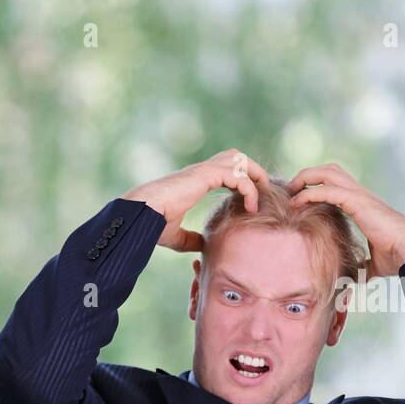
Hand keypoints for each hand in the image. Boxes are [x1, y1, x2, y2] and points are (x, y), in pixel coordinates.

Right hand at [123, 148, 270, 252]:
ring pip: (240, 160)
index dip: (241, 179)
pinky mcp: (205, 175)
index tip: (250, 201)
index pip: (225, 169)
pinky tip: (251, 206)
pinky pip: (238, 176)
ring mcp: (203, 170)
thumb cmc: (152, 223)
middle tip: (263, 191)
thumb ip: (189, 239)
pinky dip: (249, 189)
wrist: (140, 214)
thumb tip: (201, 246)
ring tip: (261, 196)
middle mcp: (200, 171)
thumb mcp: (175, 235)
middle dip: (253, 170)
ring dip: (255, 175)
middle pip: (236, 157)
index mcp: (194, 180)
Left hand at [286, 163, 404, 276]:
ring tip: (290, 192)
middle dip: (307, 175)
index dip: (316, 186)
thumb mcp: (372, 264)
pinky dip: (311, 194)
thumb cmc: (397, 257)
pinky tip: (297, 203)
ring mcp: (361, 197)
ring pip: (328, 173)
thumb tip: (353, 279)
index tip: (296, 199)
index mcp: (362, 205)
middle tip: (290, 190)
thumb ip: (361, 267)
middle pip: (330, 170)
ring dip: (306, 178)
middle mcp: (361, 196)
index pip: (336, 184)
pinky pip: (329, 191)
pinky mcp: (360, 203)